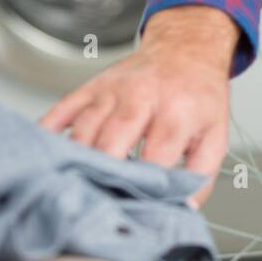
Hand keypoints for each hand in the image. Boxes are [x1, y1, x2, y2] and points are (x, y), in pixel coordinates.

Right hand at [38, 6, 238, 207]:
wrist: (185, 48)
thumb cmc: (198, 96)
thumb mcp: (215, 134)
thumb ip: (200, 175)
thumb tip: (182, 209)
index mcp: (177, 112)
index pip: (154, 158)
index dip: (142, 189)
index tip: (132, 212)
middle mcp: (142, 96)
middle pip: (112, 141)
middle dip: (102, 176)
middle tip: (95, 206)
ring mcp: (113, 89)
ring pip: (85, 129)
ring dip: (78, 161)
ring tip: (74, 190)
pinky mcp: (92, 86)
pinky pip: (63, 109)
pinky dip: (49, 133)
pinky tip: (46, 156)